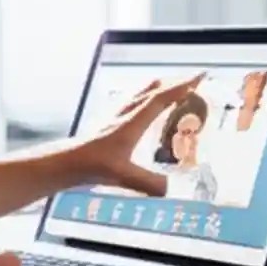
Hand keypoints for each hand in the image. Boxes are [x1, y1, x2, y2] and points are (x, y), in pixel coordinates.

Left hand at [69, 74, 205, 195]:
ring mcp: (114, 115)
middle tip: (193, 83)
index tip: (200, 76)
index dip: (181, 86)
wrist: (66, 161)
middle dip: (174, 83)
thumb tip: (172, 189)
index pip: (160, 98)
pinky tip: (144, 108)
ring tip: (173, 90)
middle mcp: (124, 114)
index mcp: (131, 122)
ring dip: (158, 89)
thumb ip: (150, 184)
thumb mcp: (123, 176)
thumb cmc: (92, 164)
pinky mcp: (107, 121)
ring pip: (139, 93)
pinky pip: (131, 102)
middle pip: (151, 90)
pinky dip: (144, 99)